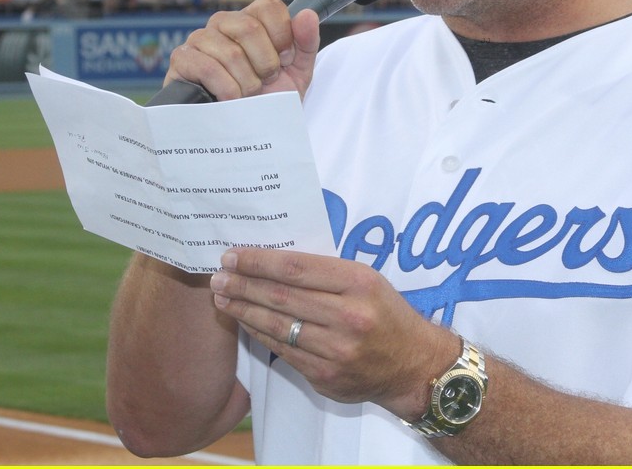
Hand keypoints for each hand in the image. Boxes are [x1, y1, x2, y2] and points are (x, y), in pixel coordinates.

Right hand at [165, 0, 320, 100]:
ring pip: (231, 52)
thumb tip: (307, 15)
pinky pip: (207, 68)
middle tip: (266, 81)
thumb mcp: (297, 73)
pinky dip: (227, 89)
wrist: (247, 132)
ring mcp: (200, 39)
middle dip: (266, 63)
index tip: (284, 60)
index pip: (269, 6)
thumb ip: (306, 43)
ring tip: (248, 94)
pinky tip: (231, 99)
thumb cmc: (270, 98)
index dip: (283, 36)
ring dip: (247, 82)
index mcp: (251, 19)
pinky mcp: (182, 59)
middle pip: (249, 27)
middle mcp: (223, 23)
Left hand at [209, 248, 458, 420]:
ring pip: (277, 326)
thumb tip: (273, 262)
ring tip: (223, 297)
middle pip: (282, 296)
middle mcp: (349, 316)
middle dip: (243, 284)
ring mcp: (336, 350)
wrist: (414, 365)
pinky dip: (260, 335)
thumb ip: (327, 273)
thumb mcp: (368, 281)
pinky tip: (245, 322)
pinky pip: (283, 351)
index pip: (297, 267)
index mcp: (360, 283)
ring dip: (244, 310)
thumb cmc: (387, 314)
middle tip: (217, 275)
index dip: (259, 261)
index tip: (234, 255)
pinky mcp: (326, 376)